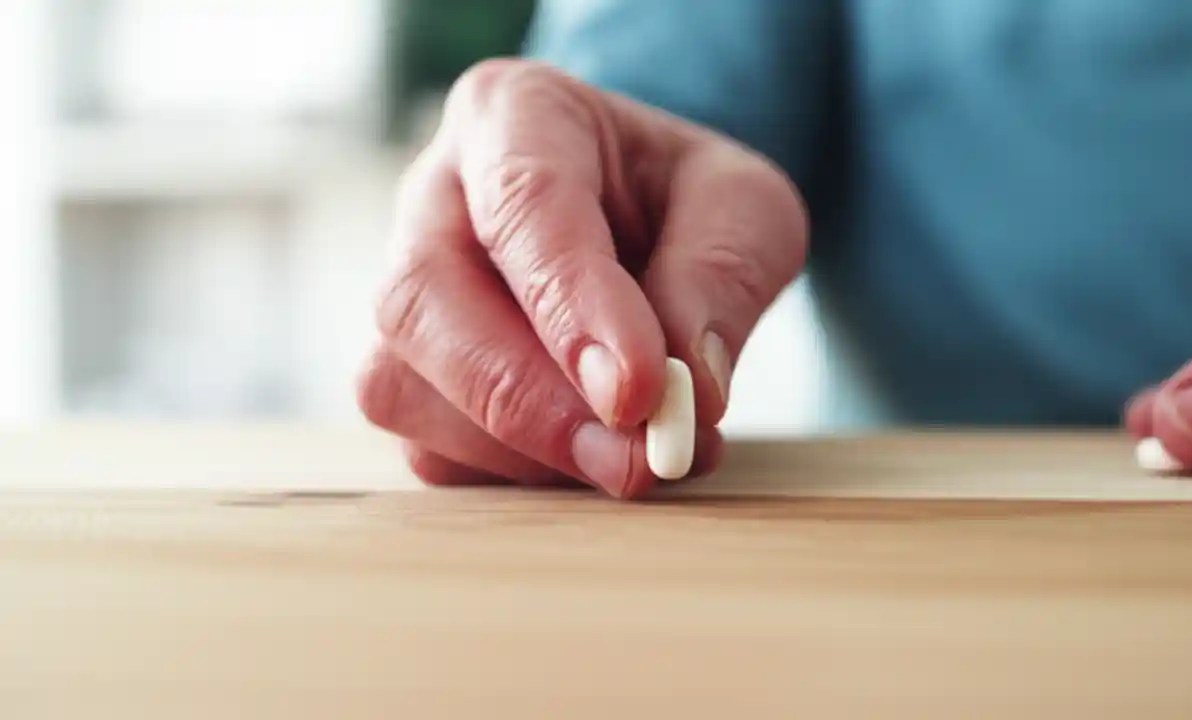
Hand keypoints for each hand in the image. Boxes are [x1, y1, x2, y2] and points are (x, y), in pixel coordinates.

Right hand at [357, 59, 807, 498]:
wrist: (640, 220)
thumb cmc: (683, 200)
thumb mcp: (743, 208)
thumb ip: (720, 279)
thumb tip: (687, 393)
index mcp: (514, 115)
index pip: (522, 202)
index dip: (571, 303)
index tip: (636, 391)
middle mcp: (433, 197)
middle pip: (423, 300)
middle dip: (527, 399)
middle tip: (631, 462)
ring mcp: (408, 293)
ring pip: (403, 386)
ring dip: (523, 450)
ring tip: (635, 457)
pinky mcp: (409, 375)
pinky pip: (428, 448)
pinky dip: (513, 476)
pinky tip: (589, 459)